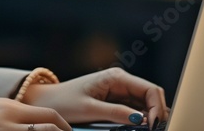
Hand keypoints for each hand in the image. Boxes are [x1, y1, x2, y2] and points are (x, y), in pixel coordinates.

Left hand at [21, 67, 168, 126]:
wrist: (46, 102)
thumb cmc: (63, 102)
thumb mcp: (90, 109)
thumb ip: (116, 113)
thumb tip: (141, 119)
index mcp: (116, 77)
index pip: (150, 89)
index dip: (157, 107)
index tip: (152, 126)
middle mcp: (120, 81)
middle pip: (151, 96)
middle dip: (156, 113)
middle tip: (153, 130)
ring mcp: (118, 91)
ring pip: (144, 104)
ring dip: (148, 117)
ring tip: (146, 130)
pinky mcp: (114, 101)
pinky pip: (134, 110)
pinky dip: (139, 119)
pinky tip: (137, 128)